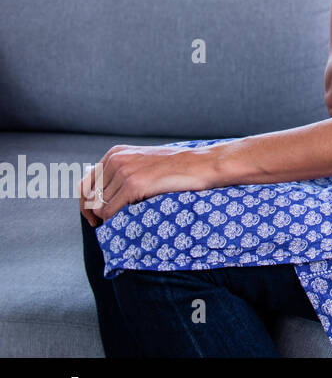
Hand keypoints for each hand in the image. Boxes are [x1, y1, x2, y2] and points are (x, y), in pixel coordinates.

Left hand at [78, 144, 216, 225]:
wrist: (200, 164)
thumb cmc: (176, 166)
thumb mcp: (143, 161)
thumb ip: (122, 170)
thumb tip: (101, 194)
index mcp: (115, 153)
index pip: (85, 183)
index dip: (86, 203)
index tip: (93, 215)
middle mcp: (116, 160)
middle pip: (88, 196)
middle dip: (91, 213)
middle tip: (99, 224)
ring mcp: (124, 172)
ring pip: (98, 205)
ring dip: (105, 217)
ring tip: (117, 221)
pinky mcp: (134, 185)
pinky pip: (110, 211)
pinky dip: (112, 220)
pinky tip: (123, 220)